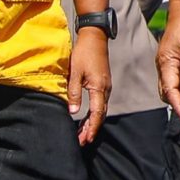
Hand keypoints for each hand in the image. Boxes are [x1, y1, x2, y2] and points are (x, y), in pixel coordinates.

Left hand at [68, 27, 110, 144]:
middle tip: (82, 142)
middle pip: (100, 115)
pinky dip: (94, 114)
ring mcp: (106, 87)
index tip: (86, 139)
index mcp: (99, 88)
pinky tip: (86, 119)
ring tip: (83, 134)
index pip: (96, 114)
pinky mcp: (103, 84)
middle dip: (91, 129)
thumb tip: (73, 112)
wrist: (95, 37)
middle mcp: (105, 90)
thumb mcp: (75, 72)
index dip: (91, 128)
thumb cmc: (84, 53)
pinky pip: (100, 103)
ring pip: (100, 110)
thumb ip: (74, 93)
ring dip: (92, 123)